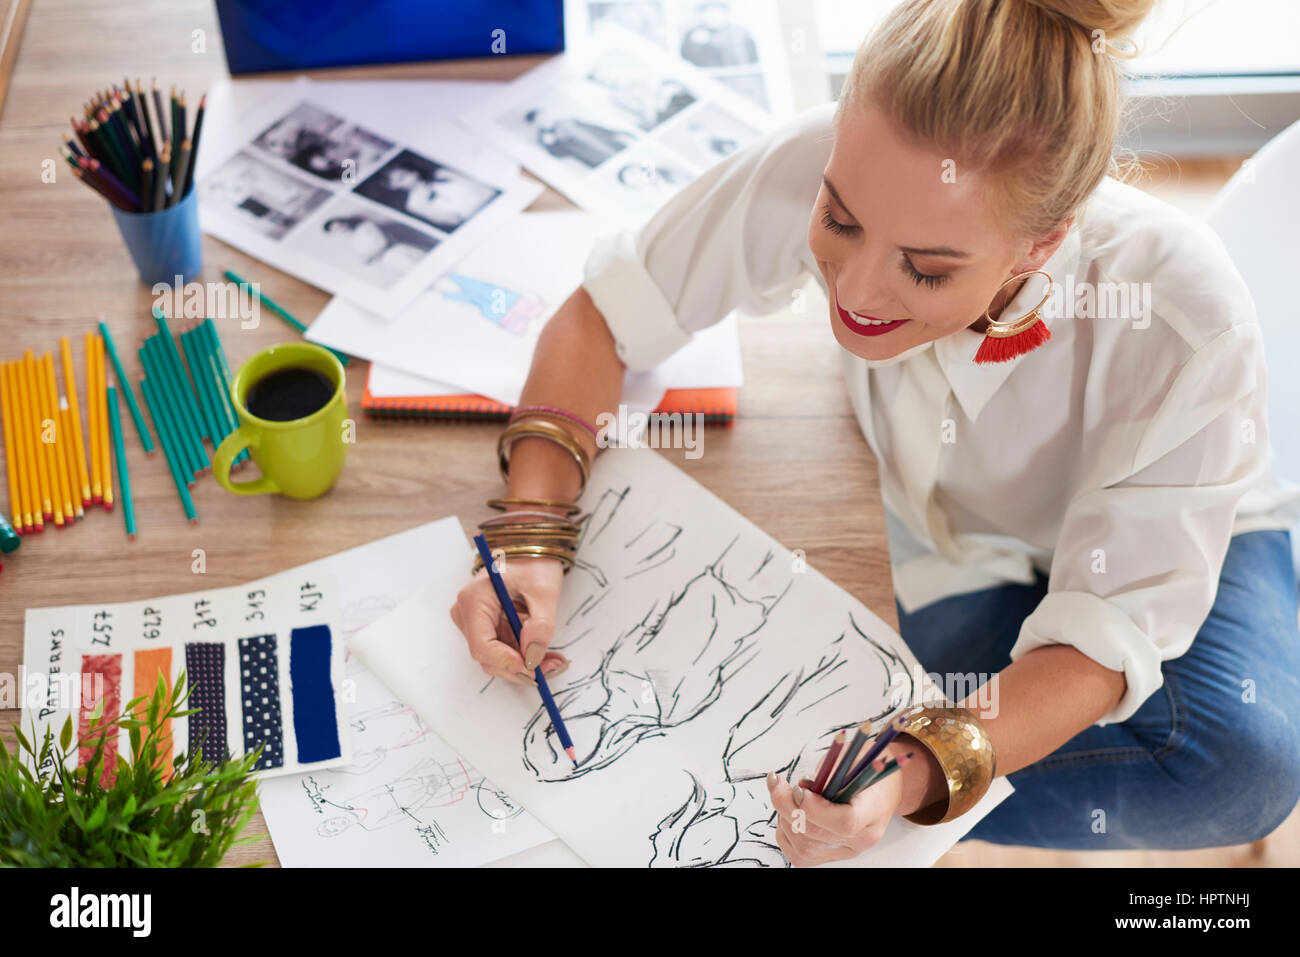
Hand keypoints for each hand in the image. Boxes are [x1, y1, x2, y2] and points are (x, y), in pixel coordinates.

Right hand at [449, 556, 568, 685]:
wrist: (531, 549)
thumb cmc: (534, 562)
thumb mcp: (544, 590)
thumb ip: (540, 625)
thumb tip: (533, 656)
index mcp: (474, 599)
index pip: (482, 645)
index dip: (506, 662)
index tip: (531, 669)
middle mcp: (468, 613)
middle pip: (489, 656)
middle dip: (521, 667)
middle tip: (553, 667)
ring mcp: (476, 621)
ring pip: (498, 657)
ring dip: (526, 663)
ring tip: (556, 661)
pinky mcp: (488, 626)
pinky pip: (504, 649)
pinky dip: (525, 655)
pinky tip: (546, 655)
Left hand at [767, 753, 906, 866]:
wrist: (885, 787)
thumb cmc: (867, 767)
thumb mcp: (851, 758)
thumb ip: (828, 772)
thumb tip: (801, 786)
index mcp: (873, 811)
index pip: (844, 822)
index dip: (815, 809)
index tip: (797, 788)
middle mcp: (861, 839)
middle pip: (816, 836)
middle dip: (787, 807)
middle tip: (777, 782)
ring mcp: (846, 851)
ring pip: (803, 847)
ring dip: (784, 818)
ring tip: (785, 794)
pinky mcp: (831, 855)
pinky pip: (799, 855)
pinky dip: (785, 833)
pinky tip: (788, 812)